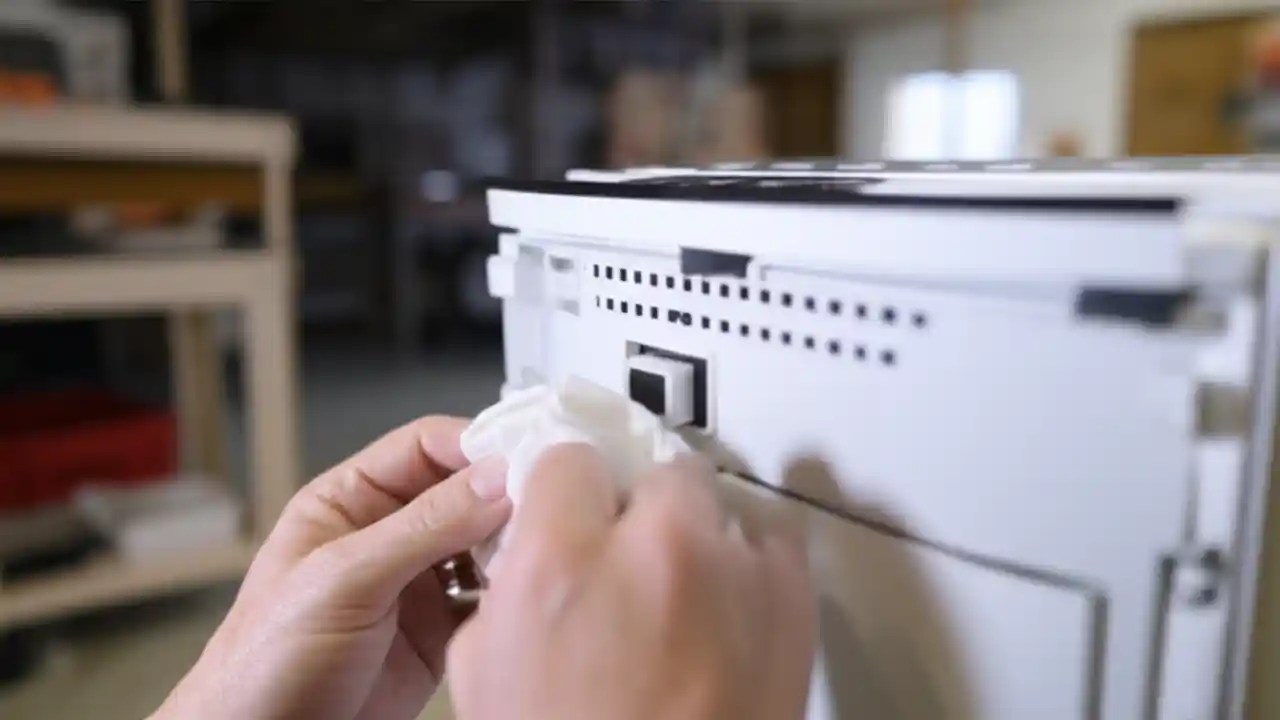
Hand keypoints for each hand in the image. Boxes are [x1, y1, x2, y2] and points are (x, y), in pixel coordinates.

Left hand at [154, 416, 511, 719]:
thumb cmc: (263, 662)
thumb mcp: (343, 579)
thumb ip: (422, 526)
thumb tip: (494, 477)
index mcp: (351, 501)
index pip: (426, 446)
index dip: (476, 443)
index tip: (526, 453)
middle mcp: (388, 534)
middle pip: (464, 491)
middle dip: (506, 494)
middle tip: (549, 502)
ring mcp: (417, 584)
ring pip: (485, 543)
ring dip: (513, 544)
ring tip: (541, 549)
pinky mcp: (439, 633)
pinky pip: (490, 600)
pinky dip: (512, 595)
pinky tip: (525, 594)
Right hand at [447, 444, 815, 719]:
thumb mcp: (486, 671)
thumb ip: (511, 588)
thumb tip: (536, 547)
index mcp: (560, 562)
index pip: (568, 457)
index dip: (567, 492)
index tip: (573, 514)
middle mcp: (652, 548)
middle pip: (654, 469)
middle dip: (639, 510)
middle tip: (628, 565)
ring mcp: (732, 571)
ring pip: (716, 505)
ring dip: (696, 541)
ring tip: (684, 604)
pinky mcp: (792, 603)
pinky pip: (771, 546)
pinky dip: (749, 570)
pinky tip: (727, 617)